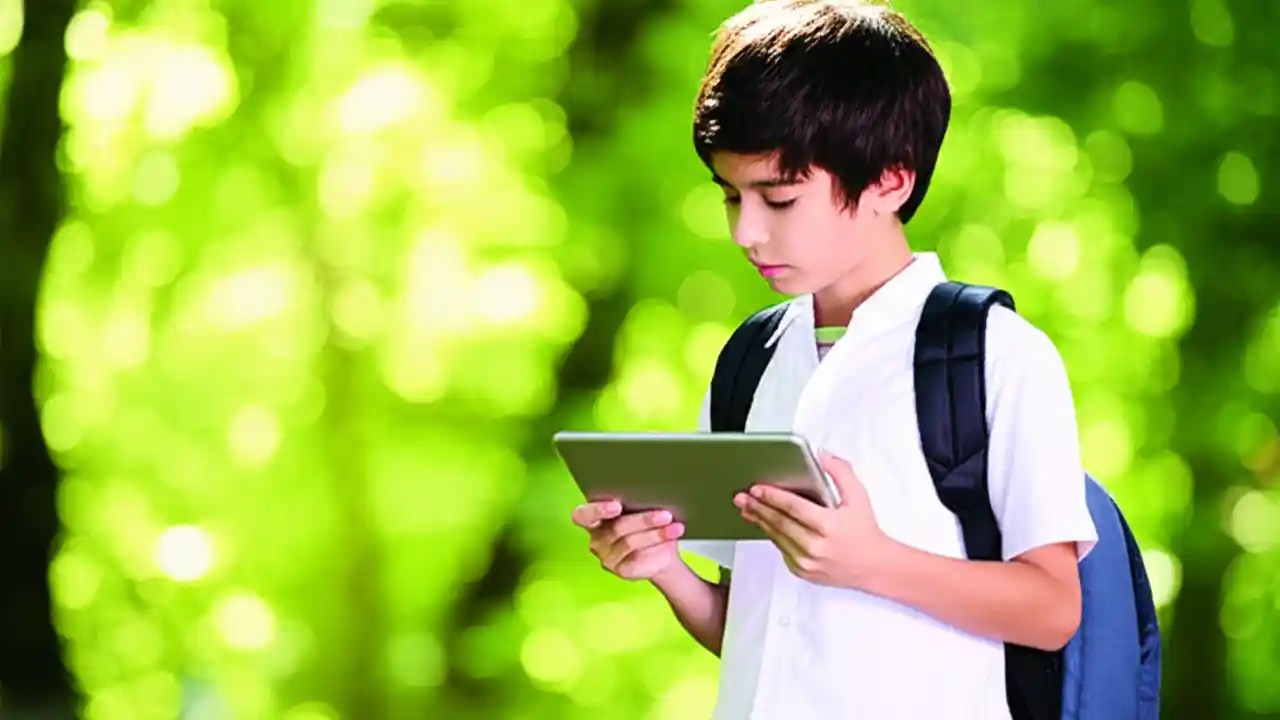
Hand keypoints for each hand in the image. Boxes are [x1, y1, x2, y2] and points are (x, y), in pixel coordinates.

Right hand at [572, 500, 686, 580]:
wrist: (661, 554)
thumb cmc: (647, 526)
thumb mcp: (641, 510)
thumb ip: (636, 502)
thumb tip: (651, 492)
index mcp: (594, 519)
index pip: (582, 515)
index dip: (597, 510)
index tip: (617, 505)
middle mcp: (596, 539)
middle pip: (616, 527)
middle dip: (643, 520)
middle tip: (665, 515)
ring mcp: (606, 557)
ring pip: (630, 542)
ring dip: (656, 533)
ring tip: (674, 527)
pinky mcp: (620, 570)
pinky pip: (637, 557)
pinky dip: (657, 546)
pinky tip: (670, 538)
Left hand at [734, 452, 891, 588]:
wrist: (875, 567)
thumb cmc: (866, 531)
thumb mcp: (859, 497)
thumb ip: (841, 472)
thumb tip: (822, 455)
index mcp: (828, 525)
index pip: (793, 507)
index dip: (772, 496)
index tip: (757, 487)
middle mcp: (816, 546)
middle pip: (779, 522)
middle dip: (758, 507)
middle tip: (742, 496)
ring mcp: (808, 562)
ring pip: (776, 537)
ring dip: (760, 521)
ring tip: (747, 507)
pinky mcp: (803, 572)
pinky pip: (782, 550)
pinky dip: (772, 535)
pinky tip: (764, 523)